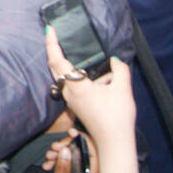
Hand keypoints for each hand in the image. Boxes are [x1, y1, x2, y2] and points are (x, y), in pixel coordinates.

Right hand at [42, 127, 100, 172]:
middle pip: (84, 151)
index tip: (70, 133)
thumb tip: (65, 150)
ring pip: (76, 157)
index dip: (84, 138)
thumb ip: (63, 169)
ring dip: (61, 154)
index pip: (95, 151)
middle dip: (67, 146)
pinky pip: (72, 164)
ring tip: (47, 158)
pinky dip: (60, 162)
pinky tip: (48, 165)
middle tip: (52, 148)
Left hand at [44, 26, 136, 145]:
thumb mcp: (123, 90)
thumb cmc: (117, 117)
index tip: (49, 29)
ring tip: (76, 52)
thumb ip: (120, 71)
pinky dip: (76, 76)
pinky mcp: (76, 105)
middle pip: (54, 66)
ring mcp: (71, 100)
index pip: (57, 60)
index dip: (51, 43)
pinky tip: (93, 75)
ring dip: (66, 63)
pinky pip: (71, 85)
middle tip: (54, 34)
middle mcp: (69, 92)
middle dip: (53, 49)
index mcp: (76, 86)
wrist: (114, 143)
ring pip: (62, 76)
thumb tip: (115, 61)